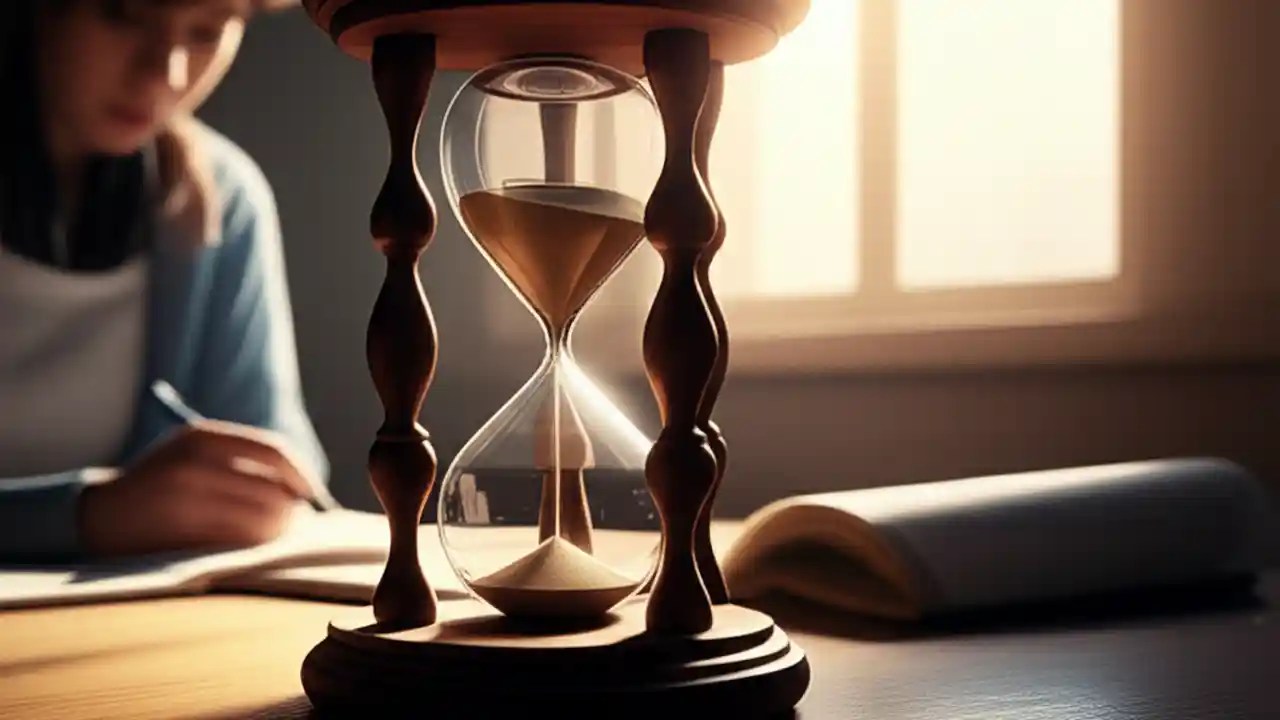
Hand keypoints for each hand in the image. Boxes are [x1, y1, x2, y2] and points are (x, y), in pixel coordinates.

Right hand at [78, 421, 318, 556]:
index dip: (300, 473)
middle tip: (294, 520)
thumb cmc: (162, 484)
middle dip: (290, 508)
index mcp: (203, 436)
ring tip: (275, 533)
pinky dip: (254, 543)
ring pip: (259, 516)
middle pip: (271, 488)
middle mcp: (195, 460)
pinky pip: (237, 539)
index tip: (311, 493)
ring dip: (276, 529)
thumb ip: (240, 461)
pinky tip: (253, 545)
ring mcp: (185, 495)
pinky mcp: (179, 528)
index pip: (273, 451)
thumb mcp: (194, 455)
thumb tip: (300, 487)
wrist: (102, 513)